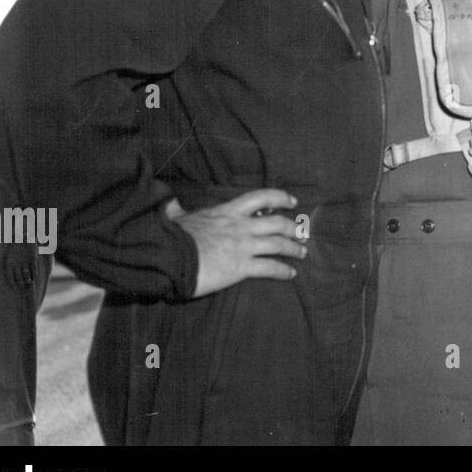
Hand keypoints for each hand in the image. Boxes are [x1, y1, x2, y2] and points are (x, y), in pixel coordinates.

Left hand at [3, 241, 36, 292]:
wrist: (22, 237)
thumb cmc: (14, 247)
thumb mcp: (9, 256)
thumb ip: (10, 265)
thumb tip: (9, 274)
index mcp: (9, 264)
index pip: (11, 278)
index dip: (13, 285)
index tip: (15, 290)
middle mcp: (16, 264)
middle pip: (19, 278)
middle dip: (21, 285)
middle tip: (23, 290)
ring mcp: (25, 261)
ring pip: (26, 275)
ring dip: (28, 280)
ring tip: (29, 284)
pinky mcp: (32, 258)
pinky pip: (34, 268)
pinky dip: (34, 274)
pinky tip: (35, 277)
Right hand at [166, 189, 305, 298]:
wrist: (168, 256)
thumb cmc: (171, 236)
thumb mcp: (176, 217)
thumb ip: (176, 209)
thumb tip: (168, 202)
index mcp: (227, 211)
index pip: (261, 197)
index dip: (280, 197)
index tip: (292, 201)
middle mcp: (241, 226)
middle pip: (277, 222)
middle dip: (293, 228)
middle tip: (303, 233)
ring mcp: (243, 246)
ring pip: (278, 244)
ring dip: (294, 249)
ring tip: (303, 253)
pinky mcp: (241, 267)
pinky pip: (269, 268)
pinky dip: (283, 271)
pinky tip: (290, 274)